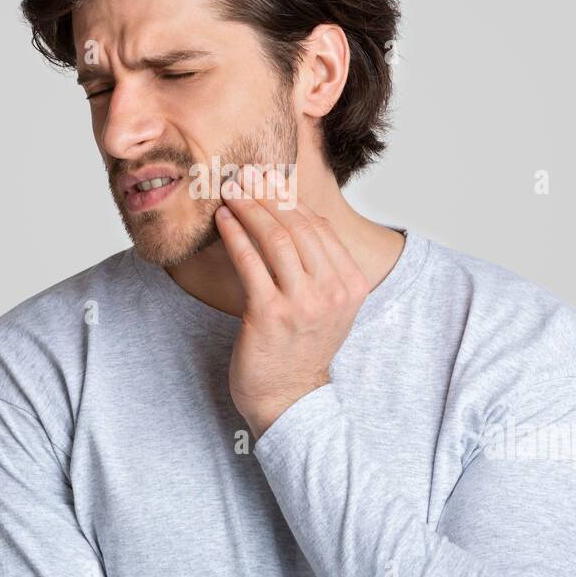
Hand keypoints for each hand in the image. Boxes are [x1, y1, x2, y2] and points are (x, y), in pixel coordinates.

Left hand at [214, 164, 371, 439]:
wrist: (290, 400)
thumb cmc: (301, 349)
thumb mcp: (328, 306)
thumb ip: (320, 266)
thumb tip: (295, 216)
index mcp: (352, 284)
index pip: (319, 227)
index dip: (289, 199)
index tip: (266, 181)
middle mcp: (333, 291)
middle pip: (297, 226)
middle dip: (266, 195)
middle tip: (242, 176)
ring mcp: (304, 303)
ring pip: (274, 237)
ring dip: (248, 207)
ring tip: (229, 191)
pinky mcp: (270, 314)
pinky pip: (249, 261)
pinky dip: (234, 234)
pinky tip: (222, 220)